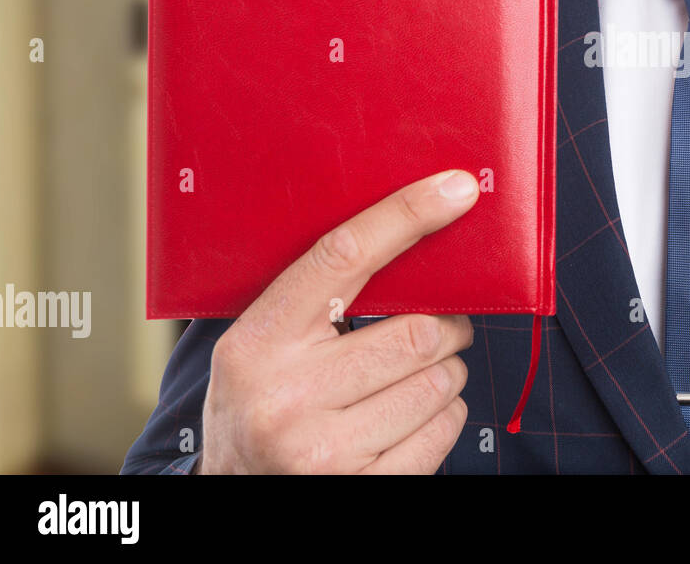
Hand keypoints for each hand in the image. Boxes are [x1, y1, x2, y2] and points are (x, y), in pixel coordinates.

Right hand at [196, 169, 479, 473]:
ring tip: (417, 380)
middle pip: (418, 333)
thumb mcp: (259, 351)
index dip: (406, 216)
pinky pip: (445, 432)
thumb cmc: (259, 409)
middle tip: (442, 328)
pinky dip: (445, 419)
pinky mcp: (362, 488)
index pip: (343, 257)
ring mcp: (323, 451)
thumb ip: (315, 303)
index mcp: (257, 343)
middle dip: (447, 327)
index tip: (455, 189)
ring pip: (440, 383)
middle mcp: (286, 397)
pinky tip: (412, 420)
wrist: (234, 499)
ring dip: (447, 375)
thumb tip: (408, 235)